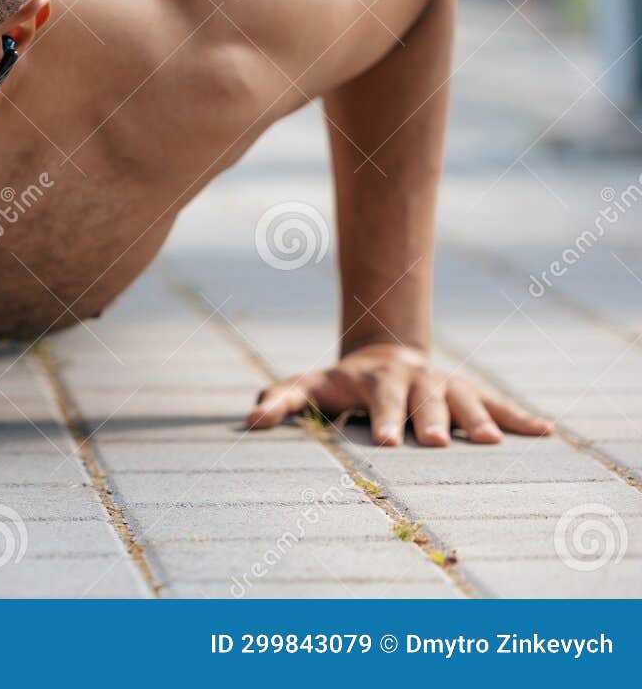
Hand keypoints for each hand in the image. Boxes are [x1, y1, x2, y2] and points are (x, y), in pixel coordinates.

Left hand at [245, 343, 551, 446]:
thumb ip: (281, 400)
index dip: (383, 419)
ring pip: (465, 399)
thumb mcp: (309, 386)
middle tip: (435, 444)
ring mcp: (445, 384)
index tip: (384, 442)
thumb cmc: (341, 382)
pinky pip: (497, 403)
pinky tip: (546, 432)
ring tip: (492, 443)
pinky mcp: (469, 392)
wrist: (384, 353)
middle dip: (430, 421)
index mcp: (377, 380)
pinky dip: (520, 417)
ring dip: (479, 419)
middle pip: (425, 399)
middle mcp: (415, 379)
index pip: (380, 400)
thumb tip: (252, 419)